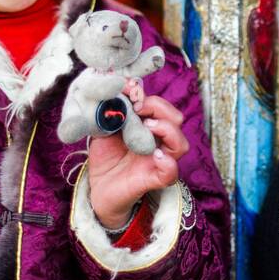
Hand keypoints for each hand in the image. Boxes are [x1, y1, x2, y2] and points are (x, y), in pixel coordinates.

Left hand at [86, 78, 188, 228]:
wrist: (97, 188)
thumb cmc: (105, 157)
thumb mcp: (102, 129)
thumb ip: (109, 112)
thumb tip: (116, 91)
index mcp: (148, 126)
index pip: (161, 106)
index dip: (148, 97)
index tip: (130, 92)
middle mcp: (158, 141)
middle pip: (176, 119)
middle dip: (159, 108)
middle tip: (138, 109)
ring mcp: (159, 160)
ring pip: (181, 144)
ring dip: (167, 130)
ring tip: (148, 127)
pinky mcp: (154, 179)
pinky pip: (171, 172)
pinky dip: (168, 163)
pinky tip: (155, 156)